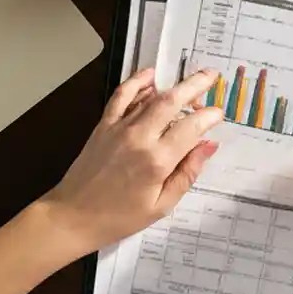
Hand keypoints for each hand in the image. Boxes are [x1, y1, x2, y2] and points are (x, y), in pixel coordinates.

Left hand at [39, 68, 224, 254]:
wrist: (73, 215)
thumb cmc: (120, 218)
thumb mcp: (161, 205)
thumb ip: (187, 173)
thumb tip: (208, 146)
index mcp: (157, 161)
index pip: (191, 127)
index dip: (209, 116)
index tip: (219, 114)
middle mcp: (139, 138)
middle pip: (172, 100)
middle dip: (195, 85)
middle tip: (212, 76)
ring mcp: (119, 128)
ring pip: (150, 96)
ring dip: (172, 86)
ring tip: (190, 83)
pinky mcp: (103, 125)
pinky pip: (121, 96)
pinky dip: (136, 82)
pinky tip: (150, 75)